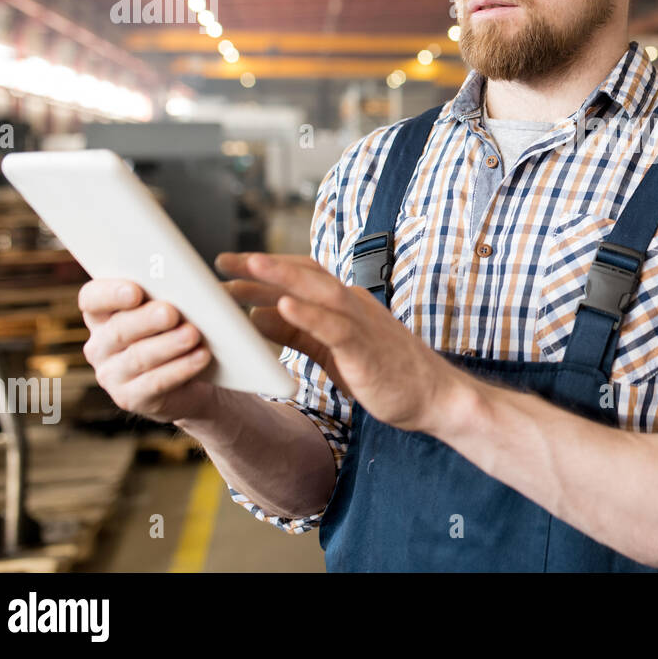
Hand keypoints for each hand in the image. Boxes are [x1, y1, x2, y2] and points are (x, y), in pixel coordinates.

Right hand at [79, 278, 216, 423]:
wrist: (195, 377)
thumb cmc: (181, 328)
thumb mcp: (177, 306)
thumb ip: (177, 289)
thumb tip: (202, 272)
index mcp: (103, 314)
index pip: (92, 299)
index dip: (109, 294)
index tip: (135, 291)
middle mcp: (100, 344)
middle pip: (117, 329)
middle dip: (146, 320)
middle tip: (170, 312)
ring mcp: (112, 374)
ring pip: (137, 357)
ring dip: (167, 345)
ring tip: (192, 334)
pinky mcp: (130, 398)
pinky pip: (154, 383)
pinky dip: (180, 369)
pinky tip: (200, 356)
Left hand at [214, 252, 460, 432]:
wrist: (434, 397)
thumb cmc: (385, 373)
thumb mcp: (330, 351)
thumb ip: (296, 333)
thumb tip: (257, 316)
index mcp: (345, 305)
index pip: (301, 277)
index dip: (264, 270)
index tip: (227, 267)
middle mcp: (354, 305)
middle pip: (306, 274)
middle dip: (264, 266)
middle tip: (224, 261)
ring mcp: (363, 324)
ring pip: (320, 291)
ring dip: (284, 276)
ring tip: (251, 266)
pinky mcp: (367, 348)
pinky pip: (336, 327)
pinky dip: (310, 314)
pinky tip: (284, 307)